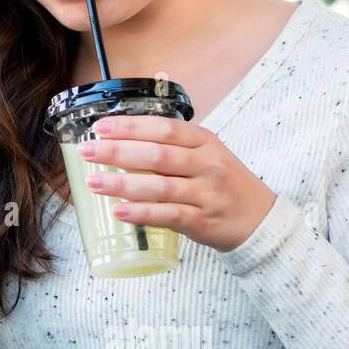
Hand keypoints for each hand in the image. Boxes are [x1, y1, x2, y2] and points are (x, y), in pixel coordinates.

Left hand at [76, 114, 276, 253]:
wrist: (261, 219)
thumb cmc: (223, 183)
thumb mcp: (207, 154)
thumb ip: (172, 145)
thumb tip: (121, 138)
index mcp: (205, 141)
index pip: (164, 129)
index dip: (130, 127)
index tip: (100, 127)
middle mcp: (207, 164)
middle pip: (158, 155)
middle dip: (118, 152)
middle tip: (87, 152)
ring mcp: (207, 194)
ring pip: (160, 186)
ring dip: (122, 183)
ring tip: (93, 182)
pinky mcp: (203, 221)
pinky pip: (169, 215)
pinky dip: (142, 213)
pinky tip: (119, 211)